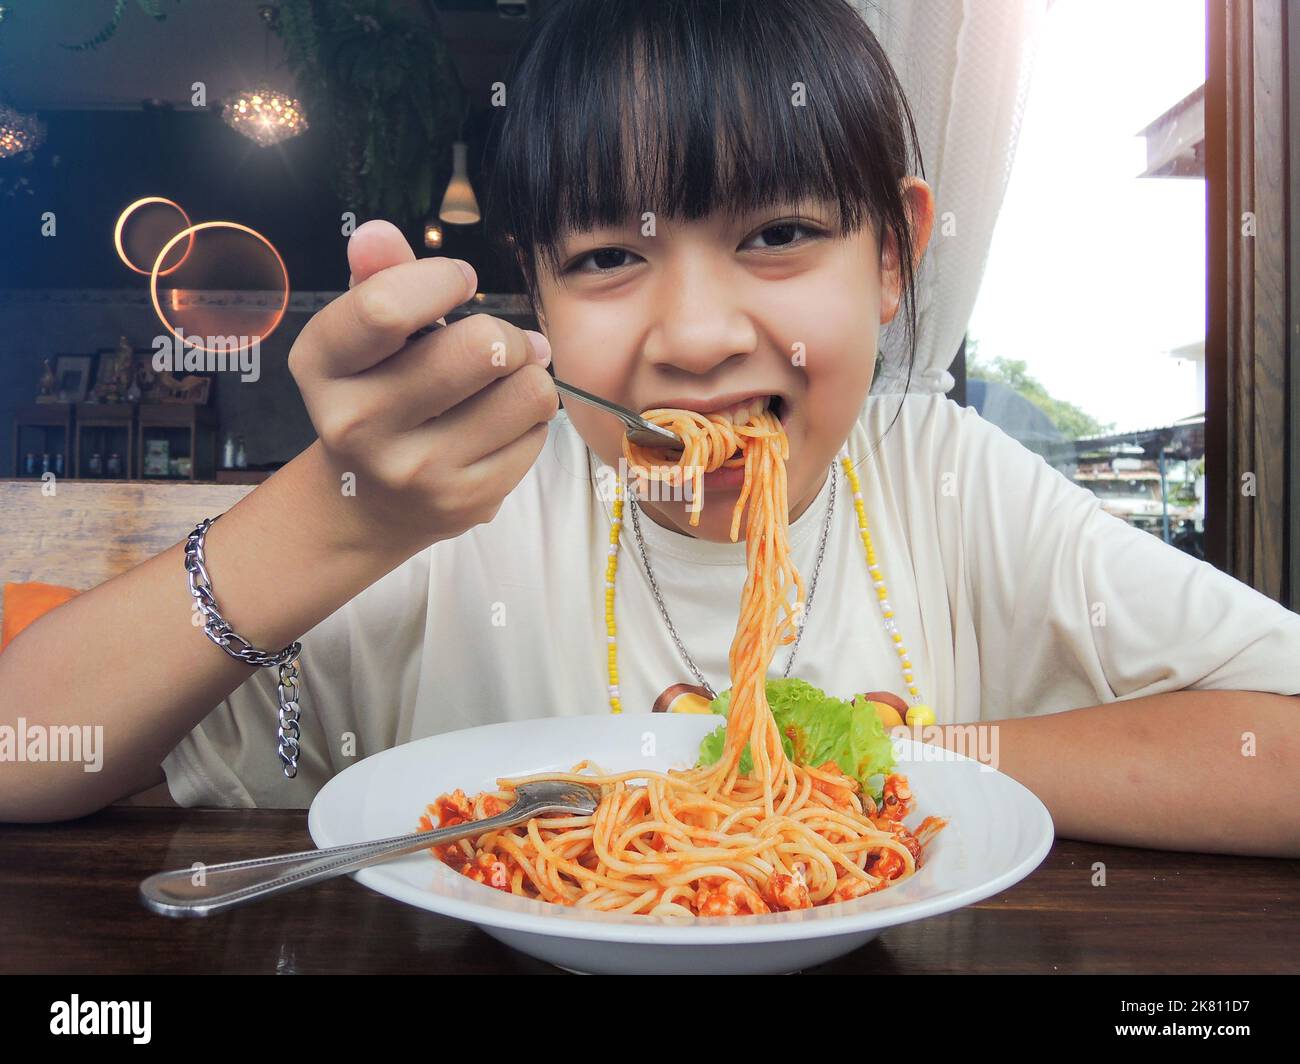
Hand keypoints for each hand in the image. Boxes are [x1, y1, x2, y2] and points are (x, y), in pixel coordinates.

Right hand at [288, 220, 555, 552]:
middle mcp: (358, 424)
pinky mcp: (466, 500)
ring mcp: (415, 470)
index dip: (441, 279)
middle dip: (506, 334)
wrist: (371, 502)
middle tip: (500, 343)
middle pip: (480, 348)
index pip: (386, 308)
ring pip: (526, 390)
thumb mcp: (364, 339)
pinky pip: (538, 430)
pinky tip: (502, 424)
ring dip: (529, 374)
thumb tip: (376, 233)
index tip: (459, 280)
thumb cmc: (378, 395)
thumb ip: (377, 279)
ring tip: (506, 381)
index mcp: (321, 366)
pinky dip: (532, 416)